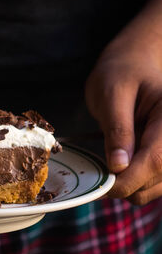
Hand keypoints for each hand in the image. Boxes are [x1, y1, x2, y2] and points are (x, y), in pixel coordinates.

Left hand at [86, 44, 161, 204]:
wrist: (134, 65)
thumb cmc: (122, 72)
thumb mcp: (112, 94)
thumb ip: (118, 129)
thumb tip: (119, 166)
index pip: (156, 159)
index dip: (128, 179)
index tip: (101, 185)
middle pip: (157, 178)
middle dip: (125, 183)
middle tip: (98, 171)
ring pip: (154, 189)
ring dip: (128, 186)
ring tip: (108, 163)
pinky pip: (151, 186)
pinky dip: (132, 184)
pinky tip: (118, 165)